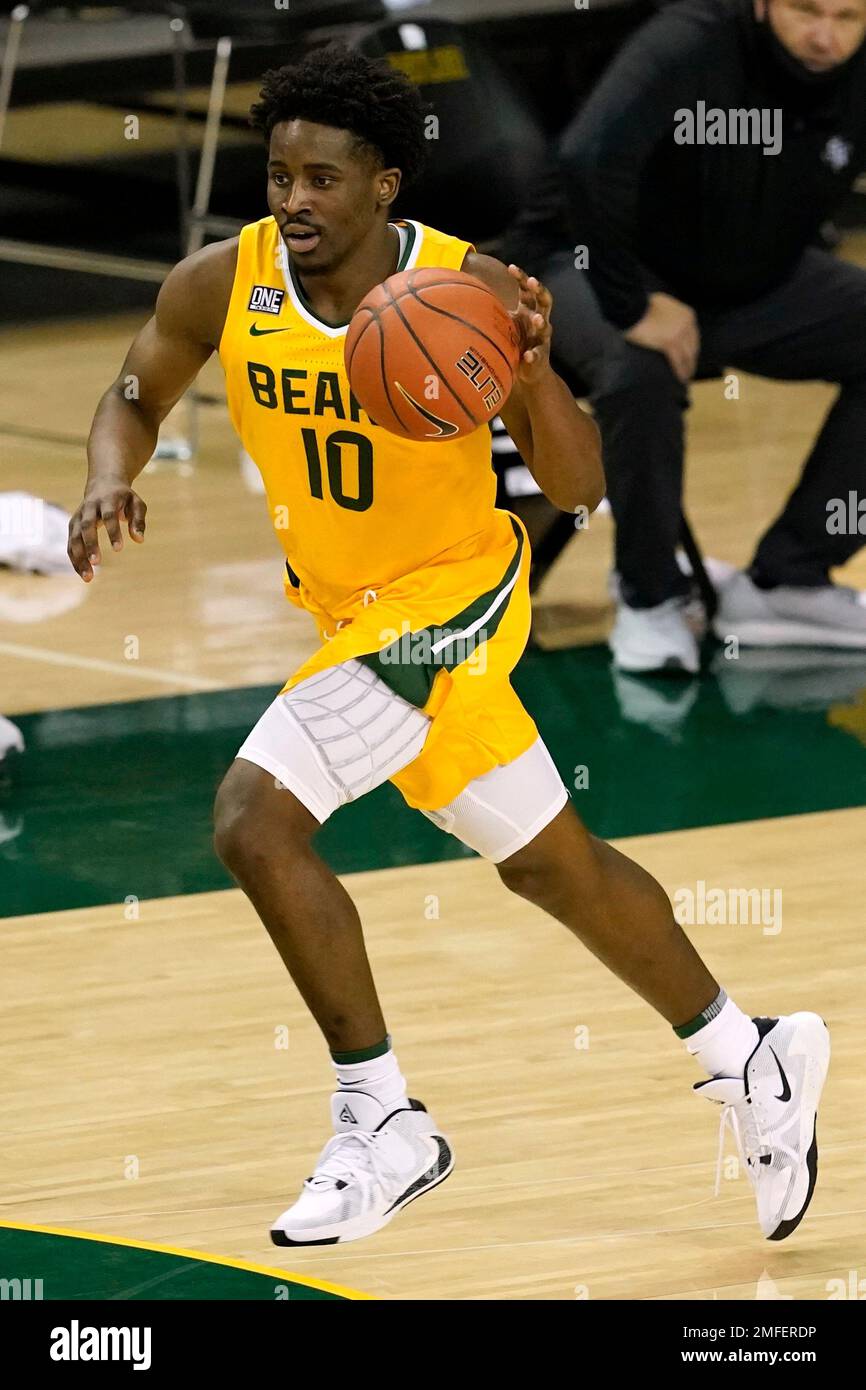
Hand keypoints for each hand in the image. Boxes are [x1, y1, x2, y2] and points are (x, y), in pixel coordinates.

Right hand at [67, 481, 146, 581]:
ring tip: (88, 577)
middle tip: (97, 562)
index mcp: (106, 500)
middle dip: (90, 544)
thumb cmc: (123, 498)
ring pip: (75, 537)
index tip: (119, 549)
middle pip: (87, 526)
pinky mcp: (73, 526)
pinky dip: (75, 560)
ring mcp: (78, 517)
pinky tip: (83, 575)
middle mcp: (89, 508)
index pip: (109, 516)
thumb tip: (139, 540)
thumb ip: (138, 520)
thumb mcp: (136, 504)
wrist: (103, 484)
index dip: (113, 532)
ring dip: (79, 557)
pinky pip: (71, 544)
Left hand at [507, 264, 552, 385]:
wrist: (530, 371)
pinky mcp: (541, 357)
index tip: (511, 267)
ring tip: (536, 319)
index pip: (527, 290)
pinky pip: (538, 354)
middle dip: (539, 290)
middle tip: (533, 281)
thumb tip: (469, 294)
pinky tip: (527, 355)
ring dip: (540, 322)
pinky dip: (533, 355)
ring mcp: (541, 339)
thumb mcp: (506, 324)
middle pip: (544, 301)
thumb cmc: (516, 342)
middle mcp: (538, 321)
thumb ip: (495, 310)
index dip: (522, 277)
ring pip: (545, 327)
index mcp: (528, 311)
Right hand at [623, 292, 699, 383]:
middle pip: (693, 347)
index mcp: (688, 315)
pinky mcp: (669, 343)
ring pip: (688, 356)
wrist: (634, 307)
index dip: (692, 349)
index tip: (691, 358)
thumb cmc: (643, 306)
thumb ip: (672, 317)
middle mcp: (687, 324)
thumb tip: (670, 328)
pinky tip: (680, 378)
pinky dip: (680, 371)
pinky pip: (678, 361)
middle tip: (690, 370)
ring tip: (685, 378)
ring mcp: (679, 334)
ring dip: (688, 368)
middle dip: (692, 360)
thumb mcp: (665, 307)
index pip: (694, 336)